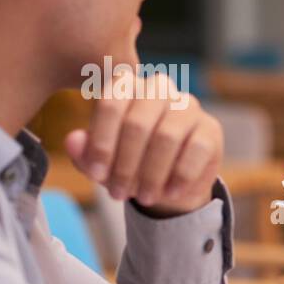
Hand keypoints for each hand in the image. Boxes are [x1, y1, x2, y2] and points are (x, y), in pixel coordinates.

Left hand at [65, 72, 222, 216]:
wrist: (171, 184)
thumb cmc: (130, 165)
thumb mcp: (103, 163)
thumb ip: (85, 152)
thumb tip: (72, 140)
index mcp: (127, 86)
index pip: (111, 103)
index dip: (101, 142)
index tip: (95, 175)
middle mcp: (159, 88)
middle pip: (137, 122)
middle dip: (125, 164)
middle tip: (117, 194)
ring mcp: (188, 106)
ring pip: (167, 136)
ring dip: (151, 174)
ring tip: (142, 197)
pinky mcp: (211, 128)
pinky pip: (195, 150)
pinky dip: (179, 177)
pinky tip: (169, 193)